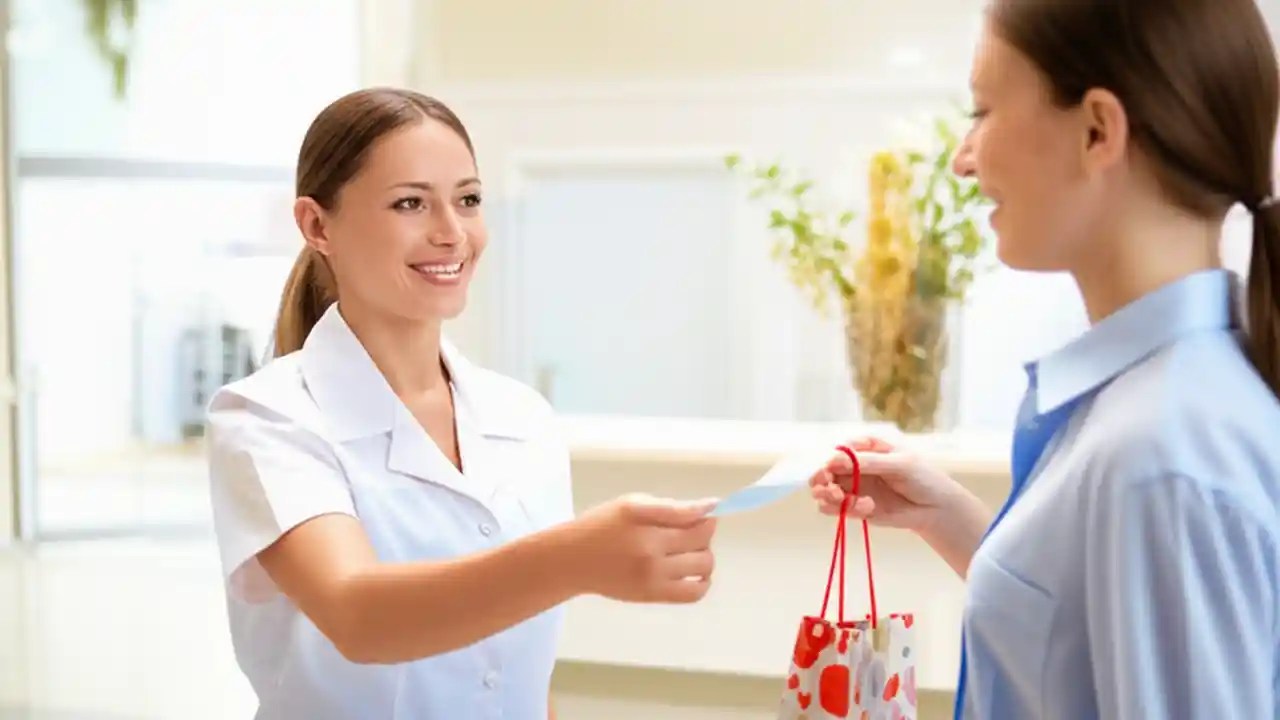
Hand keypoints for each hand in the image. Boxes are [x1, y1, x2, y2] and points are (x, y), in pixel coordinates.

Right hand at [570, 493, 718, 603]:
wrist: (574, 560)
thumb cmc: (603, 526)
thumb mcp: (632, 504)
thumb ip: (671, 507)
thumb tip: (710, 507)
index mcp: (644, 520)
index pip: (694, 517)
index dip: (710, 513)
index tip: (711, 510)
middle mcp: (650, 549)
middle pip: (702, 540)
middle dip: (704, 532)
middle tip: (690, 530)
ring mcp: (653, 575)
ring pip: (704, 564)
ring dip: (704, 555)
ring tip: (688, 550)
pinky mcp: (653, 595)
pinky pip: (694, 593)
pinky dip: (703, 582)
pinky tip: (694, 572)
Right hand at [808, 436, 960, 533]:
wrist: (935, 507)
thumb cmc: (922, 477)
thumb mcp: (899, 464)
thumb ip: (868, 462)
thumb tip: (834, 460)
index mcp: (864, 447)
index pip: (837, 452)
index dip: (830, 462)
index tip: (831, 471)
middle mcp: (854, 466)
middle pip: (824, 472)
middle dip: (822, 481)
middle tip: (832, 491)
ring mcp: (853, 487)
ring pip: (824, 491)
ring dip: (828, 497)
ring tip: (844, 500)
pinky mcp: (855, 507)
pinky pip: (835, 509)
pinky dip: (844, 510)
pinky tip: (867, 508)